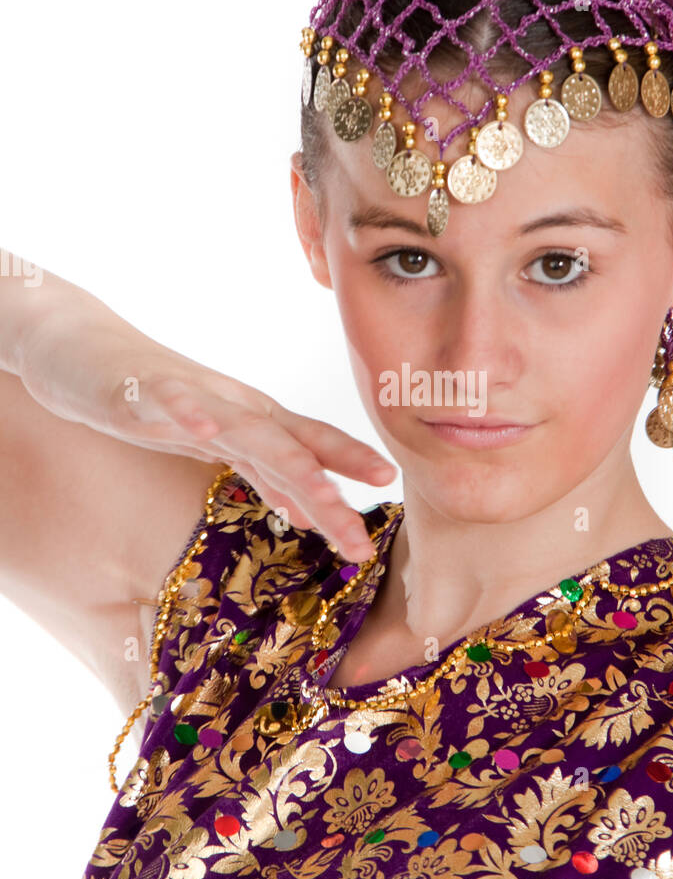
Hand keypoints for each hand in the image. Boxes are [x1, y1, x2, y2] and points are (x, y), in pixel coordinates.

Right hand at [19, 312, 396, 562]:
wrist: (76, 344)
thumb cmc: (151, 397)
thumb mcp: (210, 445)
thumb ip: (258, 471)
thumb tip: (305, 509)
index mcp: (250, 422)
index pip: (310, 448)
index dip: (349, 465)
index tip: (390, 491)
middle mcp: (231, 408)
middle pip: (290, 451)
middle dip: (328, 493)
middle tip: (360, 535)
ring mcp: (189, 398)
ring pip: (244, 431)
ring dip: (284, 461)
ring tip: (319, 492)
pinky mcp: (139, 391)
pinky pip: (168, 403)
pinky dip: (190, 415)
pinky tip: (207, 432)